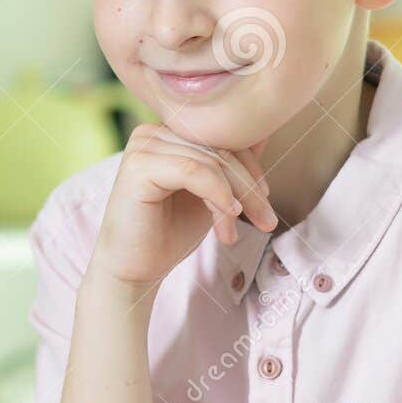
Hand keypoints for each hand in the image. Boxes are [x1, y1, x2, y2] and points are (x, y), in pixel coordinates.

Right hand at [91, 124, 277, 289]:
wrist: (134, 270)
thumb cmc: (169, 234)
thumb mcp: (212, 195)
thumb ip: (231, 164)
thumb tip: (265, 132)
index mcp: (168, 133)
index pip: (222, 135)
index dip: (251, 166)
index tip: (266, 200)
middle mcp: (152, 132)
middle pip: (219, 147)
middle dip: (250, 186)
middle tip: (267, 221)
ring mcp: (143, 146)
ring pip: (211, 161)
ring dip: (235, 198)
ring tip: (234, 232)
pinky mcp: (138, 166)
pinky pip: (193, 171)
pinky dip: (218, 195)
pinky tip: (228, 218)